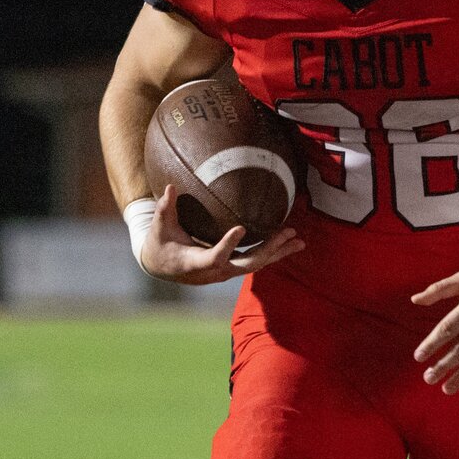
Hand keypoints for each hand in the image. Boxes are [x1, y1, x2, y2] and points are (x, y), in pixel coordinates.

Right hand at [135, 183, 301, 284]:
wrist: (163, 268)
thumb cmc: (160, 245)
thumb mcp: (159, 229)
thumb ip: (164, 210)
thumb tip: (169, 187)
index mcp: (197, 263)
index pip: (216, 256)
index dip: (228, 244)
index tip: (241, 228)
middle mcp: (216, 271)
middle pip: (248, 263)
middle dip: (270, 248)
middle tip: (288, 232)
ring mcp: (226, 271)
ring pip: (257, 264)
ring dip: (278, 252)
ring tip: (299, 240)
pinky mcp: (232, 267)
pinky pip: (256, 261)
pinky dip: (273, 252)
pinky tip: (290, 243)